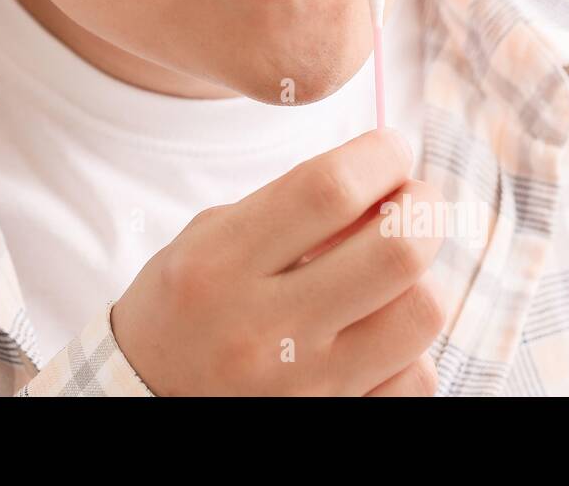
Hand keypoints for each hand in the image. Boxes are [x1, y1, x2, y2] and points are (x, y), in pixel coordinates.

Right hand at [110, 126, 445, 395]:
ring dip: (419, 276)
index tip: (390, 149)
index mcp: (219, 265)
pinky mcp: (333, 419)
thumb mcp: (209, 238)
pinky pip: (417, 374)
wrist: (147, 400)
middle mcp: (262, 328)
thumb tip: (384, 180)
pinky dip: (408, 342)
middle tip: (411, 200)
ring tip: (391, 269)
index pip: (329, 191)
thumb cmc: (183, 306)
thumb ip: (288, 207)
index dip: (380, 156)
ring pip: (420, 314)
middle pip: (394, 251)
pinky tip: (376, 326)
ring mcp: (304, 385)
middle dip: (421, 208)